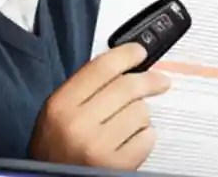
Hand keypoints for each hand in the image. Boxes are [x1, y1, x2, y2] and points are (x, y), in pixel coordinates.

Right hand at [28, 42, 171, 169]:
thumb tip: (124, 65)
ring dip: (140, 115)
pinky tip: (129, 141)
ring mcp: (98, 147)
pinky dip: (144, 137)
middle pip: (127, 87)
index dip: (126, 55)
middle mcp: (78, 125)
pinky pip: (147, 137)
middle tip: (160, 81)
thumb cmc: (57, 148)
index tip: (140, 52)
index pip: (102, 67)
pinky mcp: (117, 165)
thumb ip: (85, 88)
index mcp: (61, 106)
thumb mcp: (58, 112)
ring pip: (141, 112)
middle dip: (150, 81)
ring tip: (126, 125)